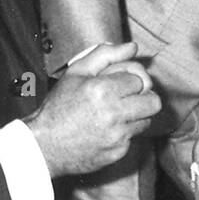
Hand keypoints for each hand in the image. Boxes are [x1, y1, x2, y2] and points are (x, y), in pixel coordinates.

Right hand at [26, 42, 160, 176]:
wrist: (45, 145)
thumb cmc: (59, 107)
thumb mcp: (76, 73)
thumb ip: (105, 55)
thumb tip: (132, 47)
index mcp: (103, 90)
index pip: (140, 80)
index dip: (130, 80)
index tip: (118, 84)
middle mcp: (113, 113)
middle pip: (153, 102)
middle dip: (143, 97)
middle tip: (128, 98)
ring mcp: (117, 136)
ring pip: (147, 121)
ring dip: (135, 116)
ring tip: (115, 114)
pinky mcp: (118, 152)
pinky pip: (134, 139)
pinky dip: (124, 133)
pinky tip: (106, 130)